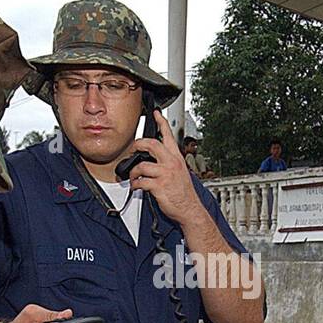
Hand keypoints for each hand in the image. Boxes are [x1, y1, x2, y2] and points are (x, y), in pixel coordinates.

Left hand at [129, 110, 207, 226]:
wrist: (189, 209)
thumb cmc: (184, 193)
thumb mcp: (180, 173)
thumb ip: (168, 164)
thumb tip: (152, 162)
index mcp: (176, 158)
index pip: (168, 135)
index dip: (161, 122)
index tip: (155, 113)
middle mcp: (171, 163)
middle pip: (152, 144)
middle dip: (139, 144)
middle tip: (133, 148)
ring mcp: (165, 174)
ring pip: (142, 165)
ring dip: (133, 172)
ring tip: (133, 177)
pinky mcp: (159, 186)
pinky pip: (141, 181)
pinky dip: (135, 184)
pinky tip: (137, 186)